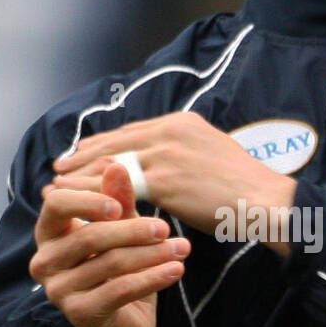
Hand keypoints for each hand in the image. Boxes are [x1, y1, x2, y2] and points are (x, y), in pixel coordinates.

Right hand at [29, 163, 190, 326]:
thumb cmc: (119, 272)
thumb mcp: (122, 231)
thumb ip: (117, 201)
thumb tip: (117, 165)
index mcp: (49, 234)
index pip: (56, 203)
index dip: (88, 199)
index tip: (121, 203)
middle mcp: (45, 262)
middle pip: (89, 235)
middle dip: (132, 230)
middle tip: (165, 226)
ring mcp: (59, 291)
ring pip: (109, 263)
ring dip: (151, 254)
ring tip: (182, 247)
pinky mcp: (79, 314)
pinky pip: (120, 290)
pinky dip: (152, 278)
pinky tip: (176, 270)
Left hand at [52, 111, 295, 253]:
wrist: (266, 203)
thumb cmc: (245, 192)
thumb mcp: (213, 158)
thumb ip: (185, 154)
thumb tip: (166, 163)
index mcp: (183, 123)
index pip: (132, 130)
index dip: (103, 142)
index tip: (81, 152)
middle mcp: (172, 131)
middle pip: (116, 141)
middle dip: (84, 154)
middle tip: (59, 166)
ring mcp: (168, 153)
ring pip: (112, 162)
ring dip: (82, 174)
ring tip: (59, 185)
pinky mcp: (166, 179)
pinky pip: (120, 186)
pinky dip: (96, 194)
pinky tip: (80, 203)